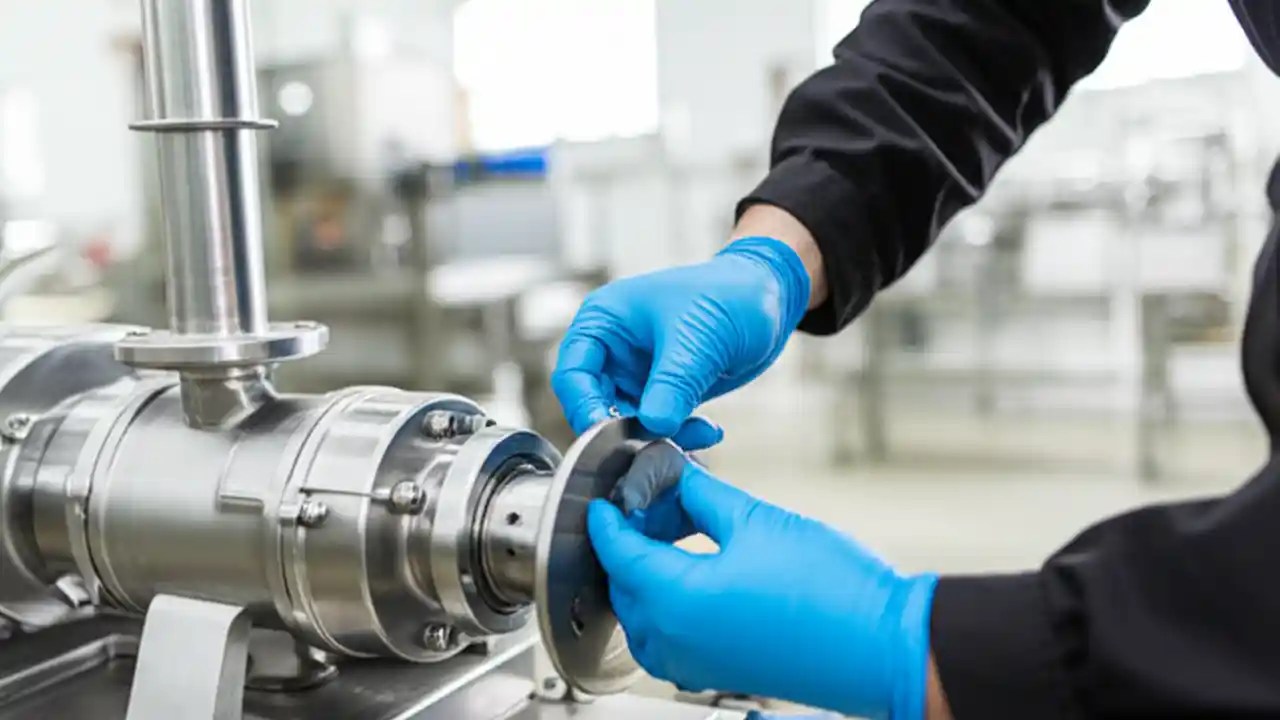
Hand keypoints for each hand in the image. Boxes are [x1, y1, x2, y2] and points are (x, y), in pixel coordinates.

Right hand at [551, 236, 810, 448]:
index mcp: (604, 321)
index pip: (573, 374)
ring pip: (628, 423)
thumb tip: (654, 426)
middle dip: (625, 431)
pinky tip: (707, 432)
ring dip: (657, 437)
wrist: (770, 298)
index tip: (610, 436)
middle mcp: (614, 350)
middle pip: (595, 406)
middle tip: (655, 447)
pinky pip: (657, 426)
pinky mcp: (664, 392)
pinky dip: (679, 435)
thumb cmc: (728, 295)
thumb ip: (673, 383)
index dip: (585, 408)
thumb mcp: (697, 339)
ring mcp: (638, 374)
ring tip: (696, 436)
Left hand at [587, 450, 937, 719]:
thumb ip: (704, 495)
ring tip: (672, 533)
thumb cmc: (832, 591)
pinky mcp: (715, 672)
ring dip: (646, 574)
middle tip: (647, 504)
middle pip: (623, 585)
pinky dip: (666, 602)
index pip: (616, 552)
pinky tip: (694, 569)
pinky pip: (667, 637)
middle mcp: (674, 641)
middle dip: (628, 542)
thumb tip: (677, 479)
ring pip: (642, 615)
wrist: (882, 645)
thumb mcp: (757, 521)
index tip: (604, 500)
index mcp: (675, 600)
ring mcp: (693, 664)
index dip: (607, 520)